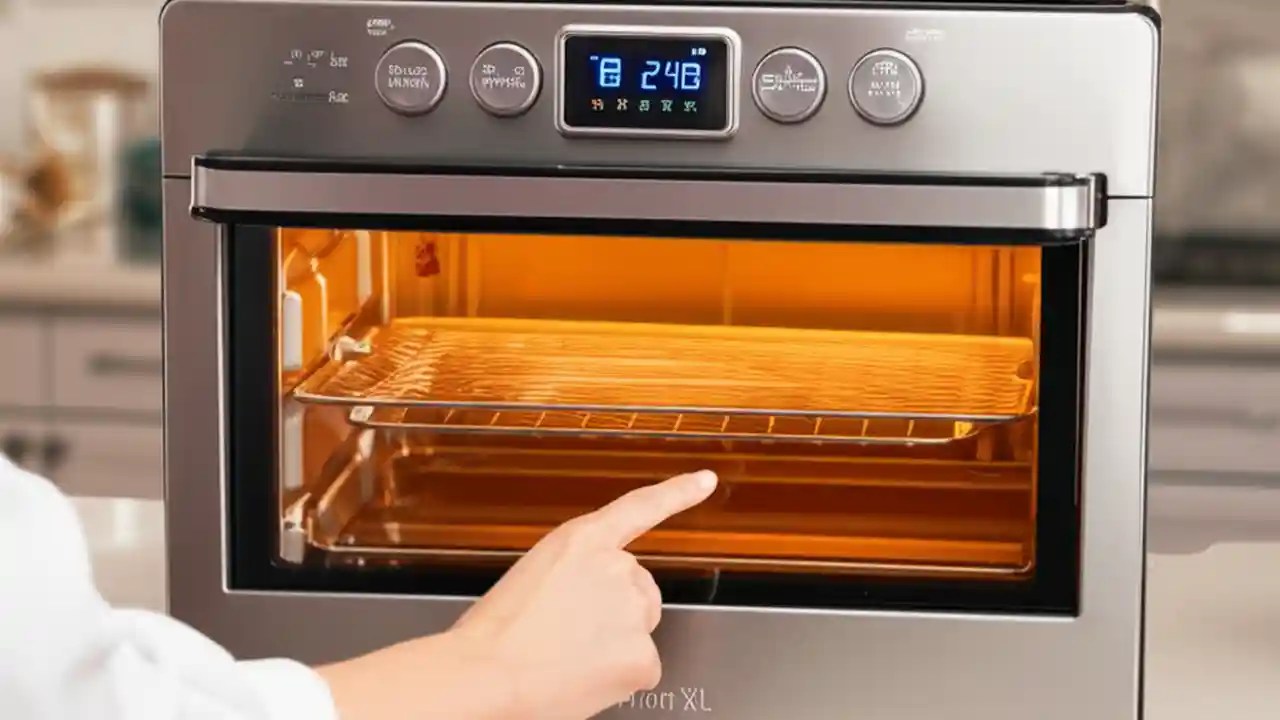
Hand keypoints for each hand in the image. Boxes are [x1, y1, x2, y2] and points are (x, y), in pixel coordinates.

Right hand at [317, 470, 718, 719]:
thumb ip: (576, 578)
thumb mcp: (533, 580)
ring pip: (639, 630)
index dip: (678, 493)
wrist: (482, 677)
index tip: (706, 480)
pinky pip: (642, 667)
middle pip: (638, 591)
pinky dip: (618, 677)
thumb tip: (592, 605)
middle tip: (568, 635)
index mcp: (581, 541)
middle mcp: (616, 567)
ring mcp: (633, 610)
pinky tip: (581, 678)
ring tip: (565, 658)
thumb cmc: (492, 636)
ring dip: (614, 644)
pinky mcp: (642, 654)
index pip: (641, 508)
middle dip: (615, 613)